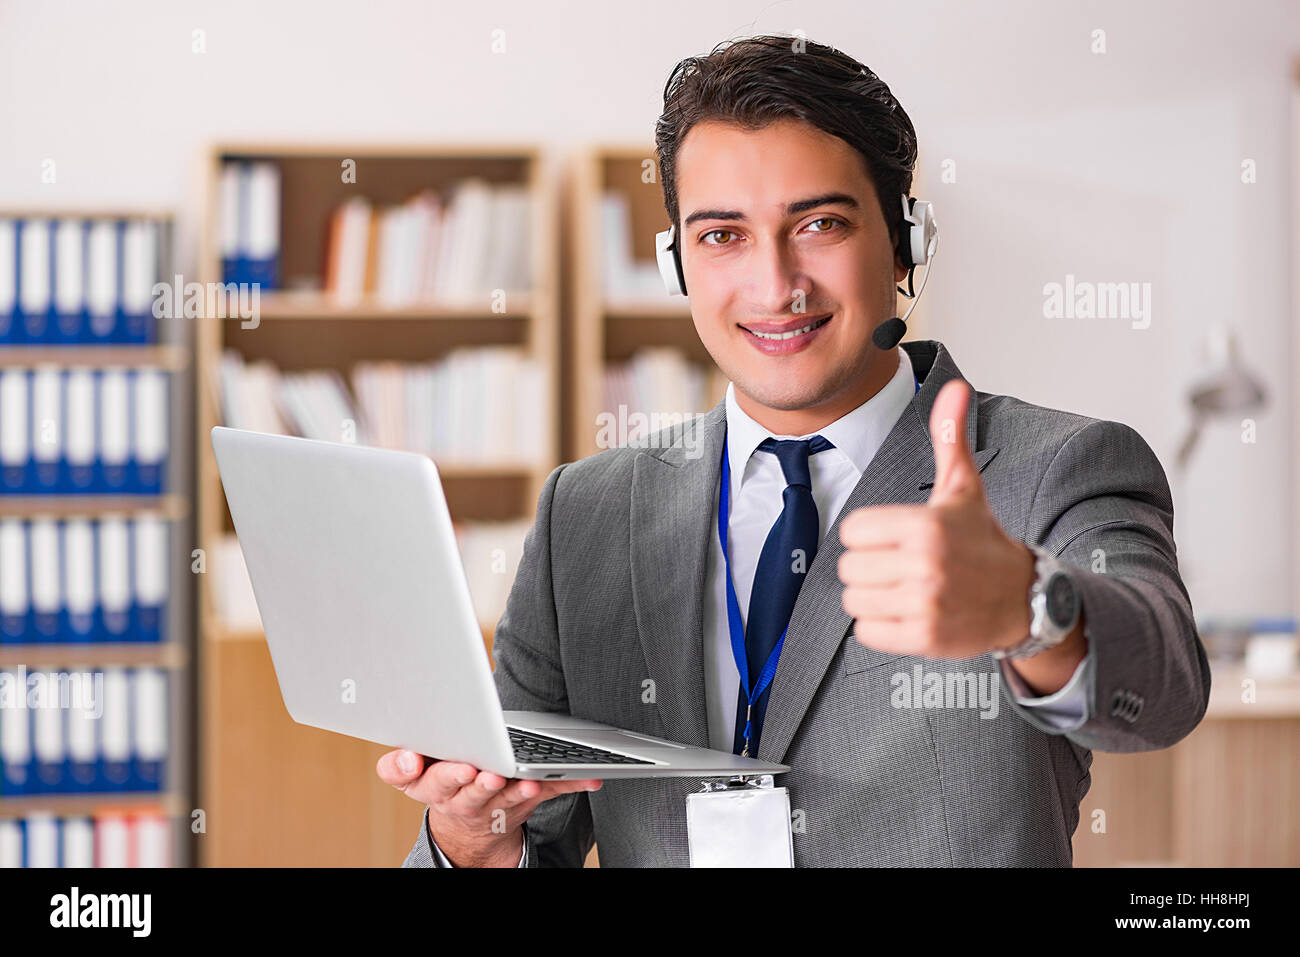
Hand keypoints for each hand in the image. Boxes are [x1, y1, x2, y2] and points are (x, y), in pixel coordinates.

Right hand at [377, 749, 600, 866]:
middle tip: (485, 774)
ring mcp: (493, 804)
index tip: (436, 765)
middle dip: (475, 782)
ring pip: (505, 799)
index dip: (425, 772)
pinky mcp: (523, 803)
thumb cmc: (440, 782)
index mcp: (429, 784)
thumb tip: (406, 758)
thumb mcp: (412, 776)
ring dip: (518, 790)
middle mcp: (460, 797)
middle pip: (465, 792)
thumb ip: (400, 766)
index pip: (421, 779)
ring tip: (528, 784)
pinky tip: (590, 779)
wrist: (465, 829)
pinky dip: (570, 783)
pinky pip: (549, 791)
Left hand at [836, 378, 1034, 659]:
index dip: (868, 535)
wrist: (1025, 597)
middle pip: (848, 568)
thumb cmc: (982, 540)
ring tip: (904, 590)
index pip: (852, 531)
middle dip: (869, 568)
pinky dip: (880, 627)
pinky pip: (866, 633)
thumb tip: (955, 388)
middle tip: (900, 566)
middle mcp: (925, 565)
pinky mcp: (925, 638)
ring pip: (854, 601)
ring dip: (873, 598)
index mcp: (925, 525)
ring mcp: (925, 604)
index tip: (894, 538)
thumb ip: (949, 439)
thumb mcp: (964, 488)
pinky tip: (907, 613)